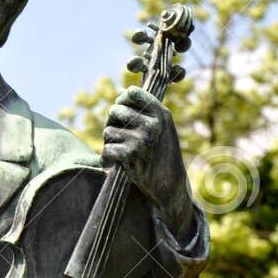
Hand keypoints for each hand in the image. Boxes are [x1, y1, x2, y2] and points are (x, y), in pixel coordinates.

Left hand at [102, 87, 196, 237]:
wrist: (170, 185)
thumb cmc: (162, 153)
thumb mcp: (160, 128)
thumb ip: (143, 110)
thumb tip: (121, 91)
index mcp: (161, 114)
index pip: (132, 93)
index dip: (122, 100)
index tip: (123, 109)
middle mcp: (152, 124)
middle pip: (115, 110)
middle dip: (112, 122)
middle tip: (118, 134)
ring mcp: (142, 140)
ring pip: (108, 131)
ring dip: (109, 141)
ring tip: (121, 150)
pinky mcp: (130, 156)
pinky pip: (106, 149)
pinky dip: (107, 158)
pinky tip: (115, 163)